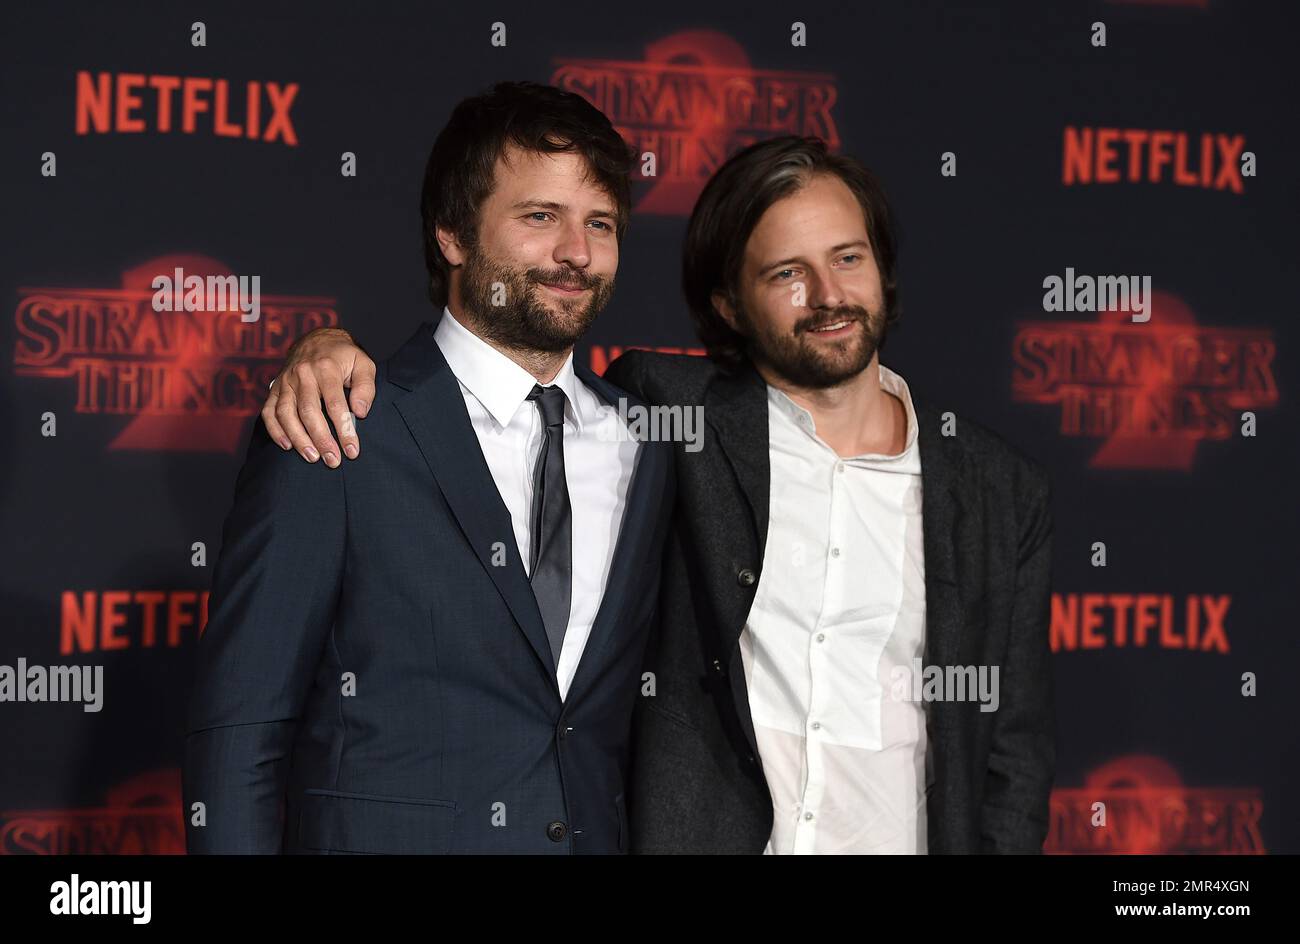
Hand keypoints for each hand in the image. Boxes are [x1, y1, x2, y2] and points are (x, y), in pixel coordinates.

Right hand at [263, 327, 376, 465]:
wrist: (317, 339)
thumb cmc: (344, 356)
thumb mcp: (363, 363)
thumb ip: (365, 387)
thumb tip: (360, 412)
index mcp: (326, 368)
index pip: (335, 404)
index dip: (344, 430)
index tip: (352, 451)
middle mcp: (302, 374)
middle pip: (309, 411)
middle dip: (321, 439)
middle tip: (332, 461)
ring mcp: (286, 381)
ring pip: (286, 413)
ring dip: (298, 438)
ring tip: (312, 458)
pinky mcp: (275, 388)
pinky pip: (269, 411)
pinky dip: (275, 430)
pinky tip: (287, 446)